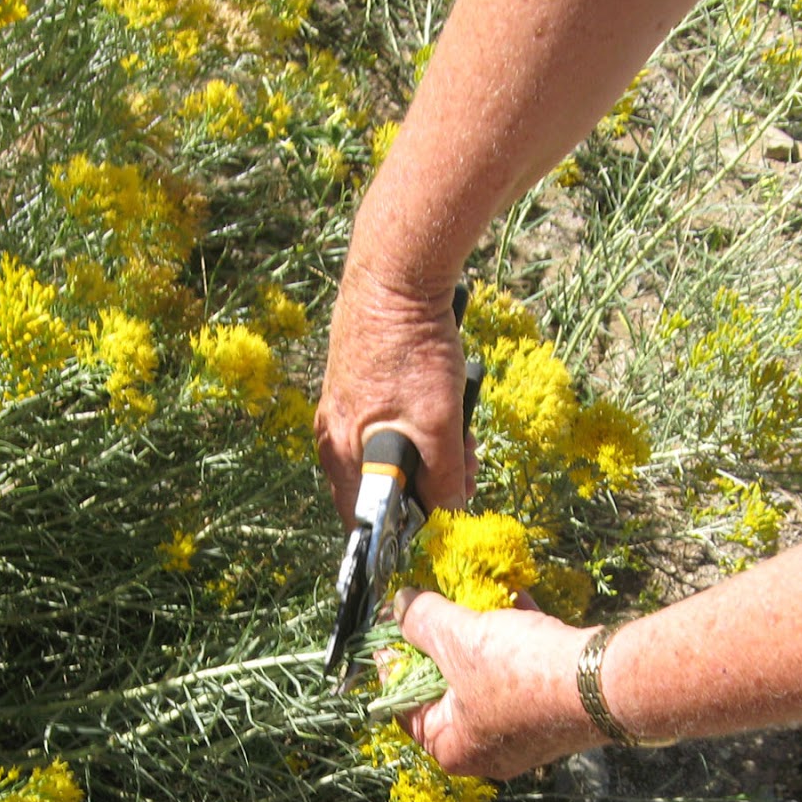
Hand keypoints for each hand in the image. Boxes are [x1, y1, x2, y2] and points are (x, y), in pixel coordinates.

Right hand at [315, 265, 471, 527]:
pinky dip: (424, 422)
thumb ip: (443, 476)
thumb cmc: (410, 350)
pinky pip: (394, 420)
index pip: (363, 519)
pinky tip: (447, 403)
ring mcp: (347, 406)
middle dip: (432, 482)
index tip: (444, 515)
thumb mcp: (438, 424)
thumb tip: (449, 512)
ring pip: (395, 451)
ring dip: (434, 450)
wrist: (397, 276)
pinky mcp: (363, 382)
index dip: (406, 525)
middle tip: (466, 465)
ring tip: (463, 430)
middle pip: (385, 484)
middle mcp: (335, 435)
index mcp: (342, 453)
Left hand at [390, 588, 603, 778]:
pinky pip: (521, 676)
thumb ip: (422, 620)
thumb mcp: (459, 638)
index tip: (393, 625)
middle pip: (446, 692)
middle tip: (431, 609)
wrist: (605, 682)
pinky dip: (514, 642)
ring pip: (486, 680)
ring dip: (479, 637)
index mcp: (451, 748)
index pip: (403, 705)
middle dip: (441, 644)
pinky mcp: (552, 715)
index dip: (395, 660)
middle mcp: (485, 752)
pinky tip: (513, 602)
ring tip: (471, 600)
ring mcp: (522, 736)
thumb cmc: (521, 672)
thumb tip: (398, 605)